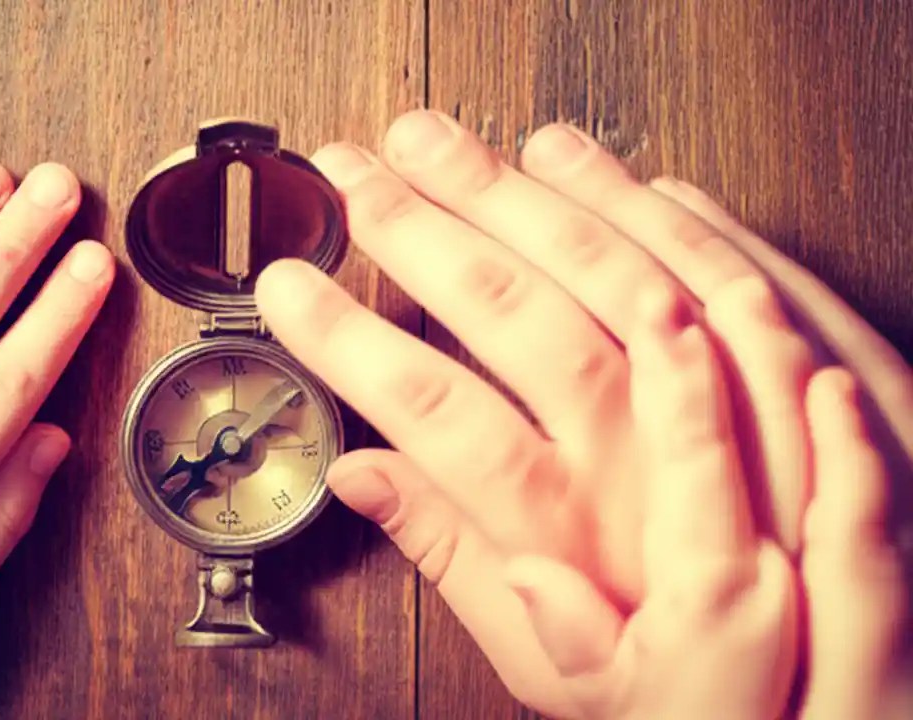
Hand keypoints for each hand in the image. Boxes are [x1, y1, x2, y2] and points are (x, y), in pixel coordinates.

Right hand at [255, 109, 908, 714]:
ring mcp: (721, 409)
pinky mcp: (792, 380)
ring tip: (455, 142)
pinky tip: (603, 169)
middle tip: (357, 170)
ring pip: (617, 270)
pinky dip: (667, 211)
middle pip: (517, 314)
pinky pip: (732, 271)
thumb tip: (357, 478)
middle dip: (424, 229)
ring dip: (532, 195)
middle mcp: (641, 456)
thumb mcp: (544, 662)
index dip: (349, 339)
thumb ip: (450, 557)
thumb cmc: (681, 678)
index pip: (435, 408)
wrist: (832, 678)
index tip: (288, 288)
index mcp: (568, 528)